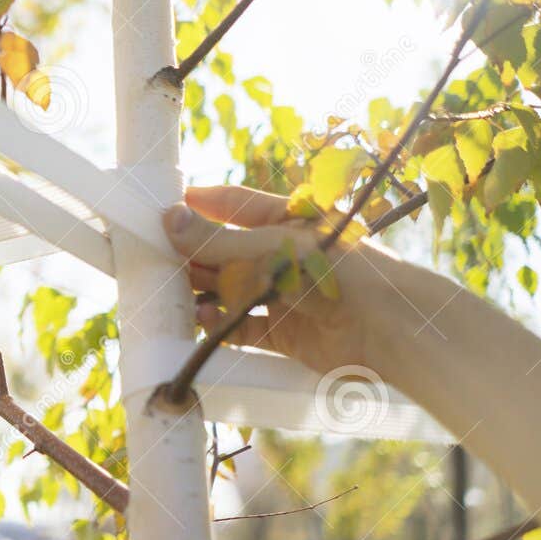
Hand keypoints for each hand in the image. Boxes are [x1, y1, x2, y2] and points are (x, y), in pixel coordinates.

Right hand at [162, 184, 409, 376]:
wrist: (388, 326)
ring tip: (172, 292)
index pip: (234, 206)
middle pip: (226, 253)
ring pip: (229, 291)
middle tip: (153, 256)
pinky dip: (218, 326)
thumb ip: (217, 240)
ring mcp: (282, 295)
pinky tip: (200, 320)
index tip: (164, 207)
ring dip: (201, 292)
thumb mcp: (271, 247)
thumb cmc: (337, 270)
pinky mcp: (284, 333)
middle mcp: (283, 256)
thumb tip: (169, 219)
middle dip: (192, 256)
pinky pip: (241, 328)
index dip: (199, 205)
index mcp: (287, 220)